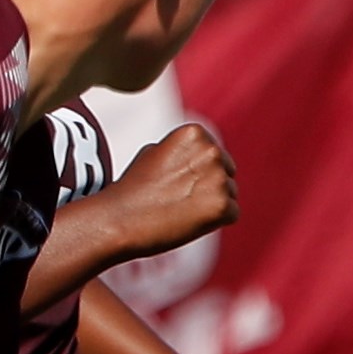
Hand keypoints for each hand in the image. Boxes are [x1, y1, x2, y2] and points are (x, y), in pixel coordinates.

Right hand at [95, 127, 238, 262]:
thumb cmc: (135, 187)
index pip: (215, 153)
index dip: (195, 171)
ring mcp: (219, 179)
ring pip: (230, 193)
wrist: (120, 219)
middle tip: (176, 196)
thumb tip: (207, 149)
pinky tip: (189, 220)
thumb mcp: (156, 152)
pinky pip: (232, 213)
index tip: (173, 179)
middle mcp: (211, 151)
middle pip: (227, 172)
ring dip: (212, 203)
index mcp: (194, 133)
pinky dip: (215, 221)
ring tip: (179, 208)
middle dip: (209, 186)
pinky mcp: (224, 206)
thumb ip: (185, 148)